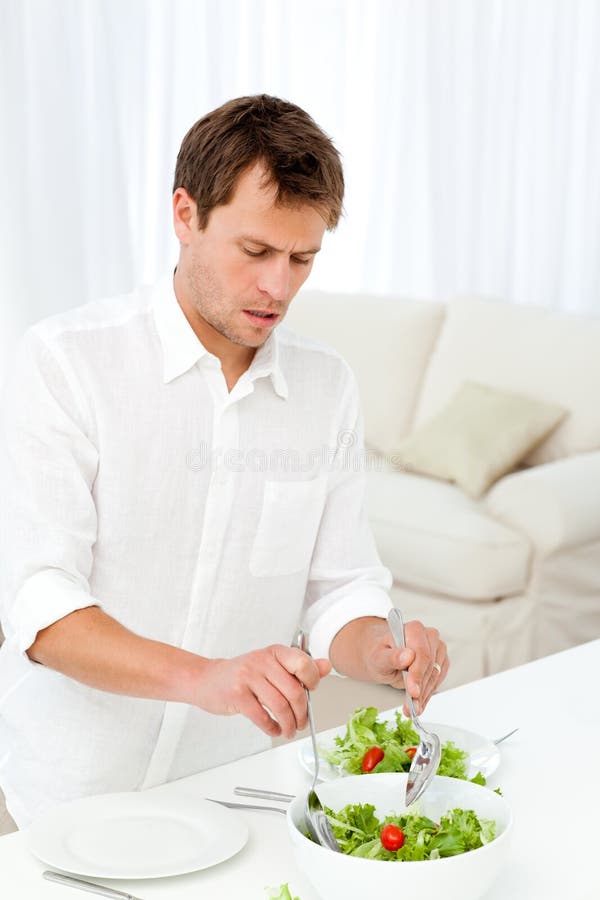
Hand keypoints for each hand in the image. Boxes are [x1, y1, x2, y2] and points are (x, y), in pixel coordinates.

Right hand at [192, 645, 330, 738]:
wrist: (207, 679)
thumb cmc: (243, 674)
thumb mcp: (272, 665)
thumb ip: (300, 667)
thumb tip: (327, 666)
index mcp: (275, 652)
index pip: (304, 664)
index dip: (312, 681)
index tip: (310, 693)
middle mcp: (262, 661)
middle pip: (294, 691)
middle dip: (302, 713)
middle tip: (302, 723)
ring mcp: (248, 677)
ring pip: (280, 706)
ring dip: (289, 724)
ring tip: (289, 730)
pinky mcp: (237, 695)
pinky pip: (262, 717)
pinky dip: (272, 728)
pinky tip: (274, 729)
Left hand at [330, 616, 448, 713]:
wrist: (383, 658)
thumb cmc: (380, 654)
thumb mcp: (378, 657)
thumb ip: (391, 656)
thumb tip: (407, 656)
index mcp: (413, 629)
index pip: (421, 652)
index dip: (417, 673)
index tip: (413, 691)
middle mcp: (429, 636)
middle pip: (430, 665)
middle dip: (420, 687)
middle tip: (412, 704)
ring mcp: (437, 648)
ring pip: (436, 675)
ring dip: (425, 694)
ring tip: (413, 707)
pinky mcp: (441, 661)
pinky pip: (438, 680)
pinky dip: (428, 694)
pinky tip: (419, 703)